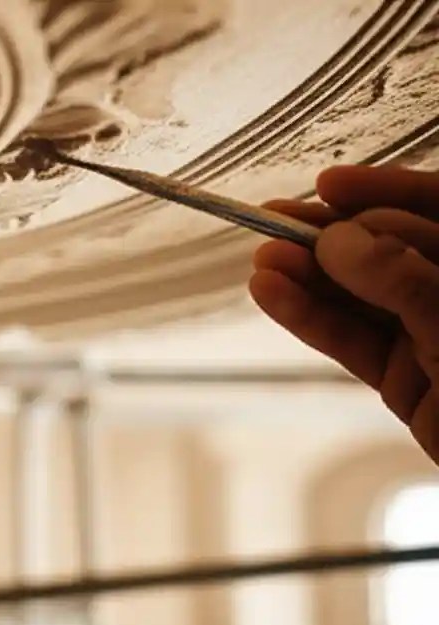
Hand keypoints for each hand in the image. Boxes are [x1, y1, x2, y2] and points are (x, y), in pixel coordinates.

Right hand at [250, 165, 438, 461]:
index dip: (386, 190)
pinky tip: (272, 294)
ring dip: (309, 277)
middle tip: (275, 220)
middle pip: (391, 251)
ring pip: (363, 298)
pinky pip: (351, 342)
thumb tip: (336, 239)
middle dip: (334, 235)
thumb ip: (401, 279)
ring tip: (263, 259)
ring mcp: (434, 340)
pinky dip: (309, 318)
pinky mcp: (405, 382)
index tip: (329, 183)